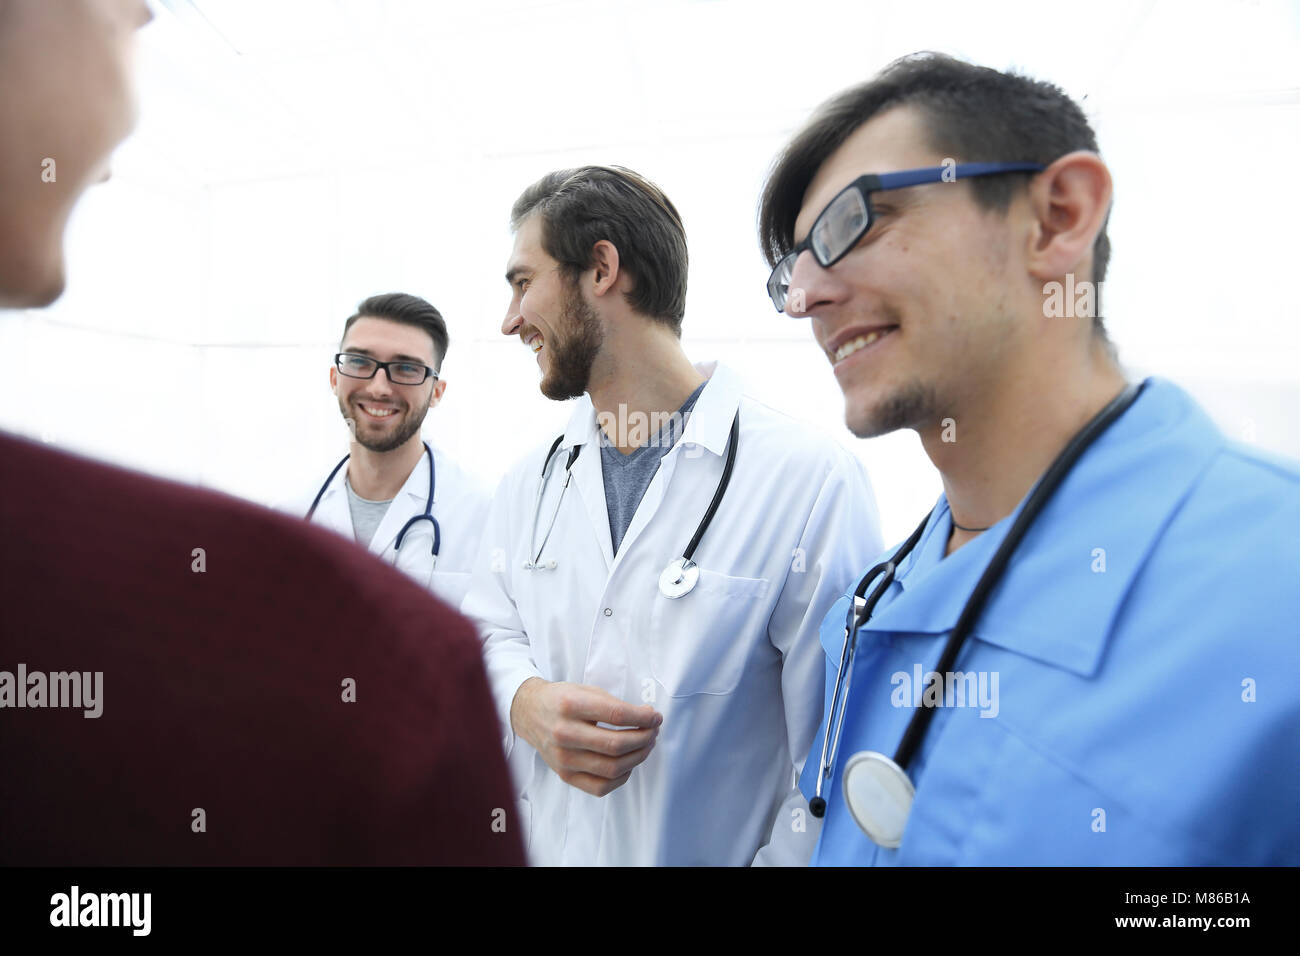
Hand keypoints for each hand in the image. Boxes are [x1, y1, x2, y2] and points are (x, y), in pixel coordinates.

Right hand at [510, 678, 662, 796]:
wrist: (530, 713)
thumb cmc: (562, 700)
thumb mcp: (586, 691)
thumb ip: (615, 705)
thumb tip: (648, 719)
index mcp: (571, 705)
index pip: (617, 715)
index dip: (643, 717)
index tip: (656, 716)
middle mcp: (564, 733)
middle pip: (617, 745)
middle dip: (644, 738)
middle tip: (653, 731)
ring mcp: (563, 758)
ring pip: (612, 768)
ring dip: (638, 758)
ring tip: (645, 745)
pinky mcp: (564, 775)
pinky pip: (601, 786)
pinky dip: (621, 777)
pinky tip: (628, 763)